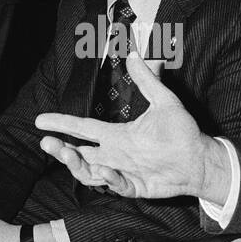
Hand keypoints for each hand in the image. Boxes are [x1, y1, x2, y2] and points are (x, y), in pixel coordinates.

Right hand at [35, 55, 230, 202]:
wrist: (200, 159)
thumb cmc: (182, 133)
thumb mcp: (164, 102)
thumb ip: (147, 80)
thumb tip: (135, 54)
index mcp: (117, 135)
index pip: (83, 128)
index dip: (62, 123)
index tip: (40, 120)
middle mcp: (115, 154)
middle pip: (79, 153)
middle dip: (60, 150)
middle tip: (47, 142)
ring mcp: (123, 172)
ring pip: (90, 173)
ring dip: (77, 165)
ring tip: (68, 154)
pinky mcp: (135, 187)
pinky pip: (116, 185)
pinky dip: (109, 179)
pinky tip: (107, 170)